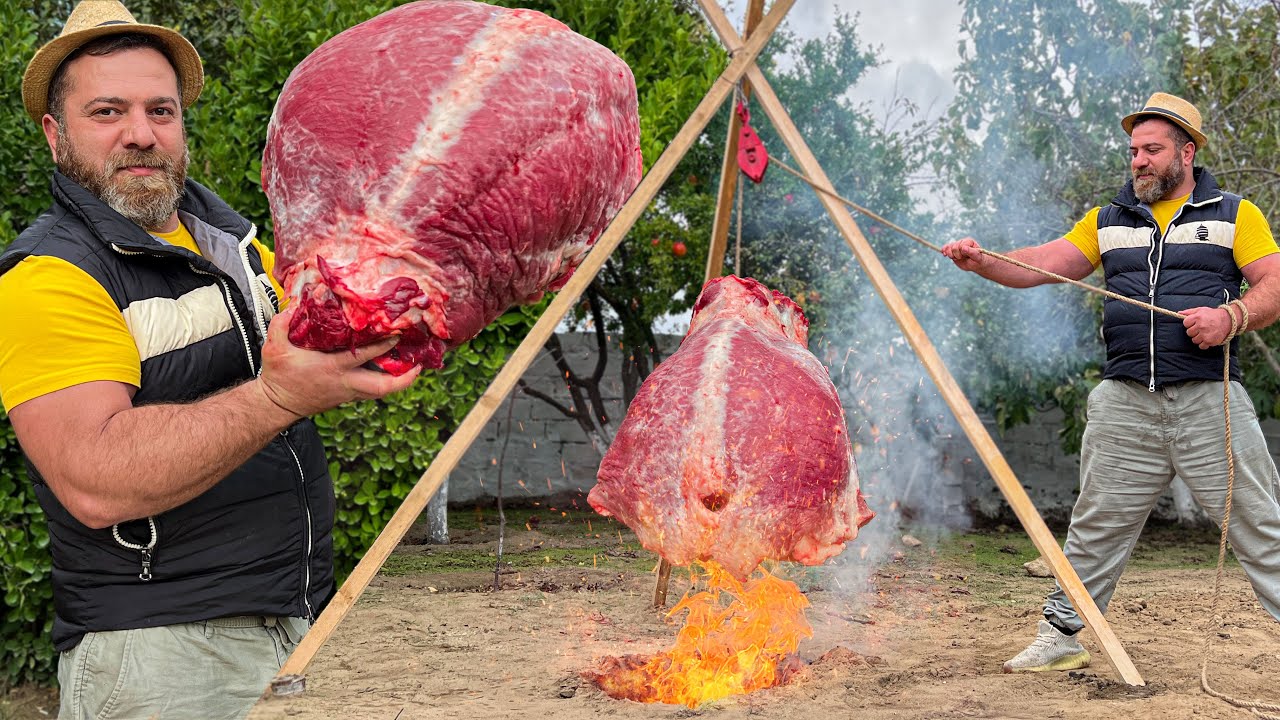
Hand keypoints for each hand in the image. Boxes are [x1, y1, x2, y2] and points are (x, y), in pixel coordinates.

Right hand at [256, 307, 422, 417]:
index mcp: (332, 368)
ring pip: (380, 392)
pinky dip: (384, 382)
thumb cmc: (278, 375)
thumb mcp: (274, 346)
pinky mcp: (346, 397)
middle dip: (405, 379)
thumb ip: (282, 323)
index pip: (364, 356)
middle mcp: (345, 383)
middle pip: (383, 387)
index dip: (383, 345)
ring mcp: (347, 393)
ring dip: (398, 381)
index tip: (398, 333)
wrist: (276, 404)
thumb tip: (293, 304)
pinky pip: (371, 392)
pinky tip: (391, 370)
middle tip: (420, 364)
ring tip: (413, 366)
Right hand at [940, 237, 984, 271]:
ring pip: (948, 247)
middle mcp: (962, 243)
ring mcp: (956, 247)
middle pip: (954, 247)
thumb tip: (964, 248)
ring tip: (957, 258)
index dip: (962, 252)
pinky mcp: (952, 251)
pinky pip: (945, 248)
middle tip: (963, 258)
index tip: (967, 256)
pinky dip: (944, 251)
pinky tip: (945, 255)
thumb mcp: (977, 257)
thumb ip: (971, 252)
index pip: (961, 245)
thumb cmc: (978, 260)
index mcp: (969, 242)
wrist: (976, 264)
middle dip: (957, 255)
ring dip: (951, 255)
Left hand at [1182, 306, 1234, 349]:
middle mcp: (1200, 326)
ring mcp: (1205, 334)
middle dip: (1194, 331)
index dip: (1189, 324)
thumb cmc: (1213, 315)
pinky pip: (1201, 346)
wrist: (1229, 320)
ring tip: (1205, 333)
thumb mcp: (1201, 310)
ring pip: (1194, 340)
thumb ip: (1189, 312)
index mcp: (1197, 317)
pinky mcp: (1210, 341)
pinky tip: (1208, 339)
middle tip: (1201, 329)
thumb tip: (1179, 313)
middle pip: (1189, 333)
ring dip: (1199, 338)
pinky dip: (1204, 344)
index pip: (1185, 323)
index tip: (1194, 323)